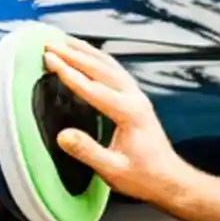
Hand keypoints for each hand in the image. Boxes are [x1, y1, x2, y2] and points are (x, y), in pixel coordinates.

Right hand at [43, 39, 197, 206]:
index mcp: (129, 113)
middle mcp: (134, 98)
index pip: (93, 88)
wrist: (170, 180)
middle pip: (101, 69)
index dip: (69, 73)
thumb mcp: (113, 170)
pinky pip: (115, 71)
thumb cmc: (143, 177)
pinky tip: (88, 54)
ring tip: (64, 41)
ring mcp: (137, 96)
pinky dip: (98, 58)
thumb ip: (88, 152)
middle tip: (49, 44)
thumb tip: (62, 135)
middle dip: (73, 54)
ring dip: (86, 51)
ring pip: (109, 65)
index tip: (49, 60)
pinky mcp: (135, 99)